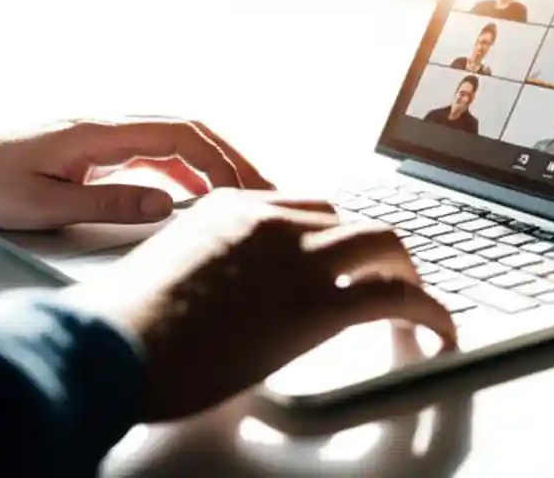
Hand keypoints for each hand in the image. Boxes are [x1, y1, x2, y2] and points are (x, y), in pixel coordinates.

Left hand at [0, 118, 270, 228]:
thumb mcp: (46, 205)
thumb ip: (110, 205)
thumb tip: (169, 207)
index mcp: (100, 132)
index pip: (181, 136)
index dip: (222, 162)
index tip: (247, 192)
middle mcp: (107, 124)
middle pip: (188, 130)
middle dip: (231, 158)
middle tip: (265, 191)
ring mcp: (101, 134)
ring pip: (173, 139)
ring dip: (209, 163)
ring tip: (239, 196)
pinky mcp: (93, 147)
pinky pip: (152, 152)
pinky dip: (181, 170)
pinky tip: (191, 197)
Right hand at [63, 189, 457, 420]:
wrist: (113, 346)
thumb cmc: (123, 323)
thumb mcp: (164, 269)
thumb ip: (203, 264)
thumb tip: (216, 290)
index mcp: (233, 208)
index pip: (301, 207)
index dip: (328, 234)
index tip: (339, 255)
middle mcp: (272, 221)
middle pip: (347, 217)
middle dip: (372, 246)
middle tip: (386, 273)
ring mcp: (299, 258)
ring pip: (383, 242)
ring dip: (406, 270)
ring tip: (416, 298)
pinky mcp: (320, 305)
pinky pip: (397, 296)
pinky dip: (430, 311)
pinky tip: (440, 330)